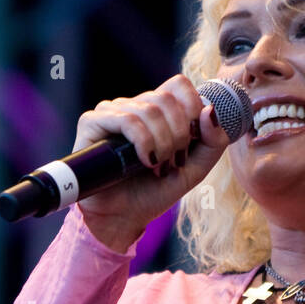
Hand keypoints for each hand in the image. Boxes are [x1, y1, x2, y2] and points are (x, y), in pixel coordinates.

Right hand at [73, 74, 231, 250]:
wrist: (123, 218)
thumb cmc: (155, 192)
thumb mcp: (195, 169)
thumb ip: (213, 142)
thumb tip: (210, 111)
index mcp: (158, 111)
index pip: (179, 85)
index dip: (192, 106)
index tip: (193, 140)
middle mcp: (134, 106)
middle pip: (166, 98)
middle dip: (179, 134)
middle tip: (173, 162)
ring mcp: (112, 112)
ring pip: (149, 109)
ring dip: (162, 143)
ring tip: (158, 167)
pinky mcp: (92, 122)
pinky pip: (126, 118)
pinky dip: (143, 141)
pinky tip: (145, 161)